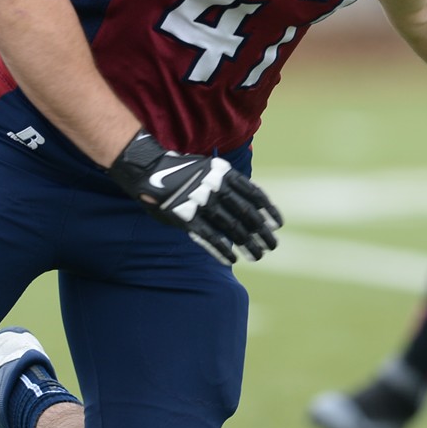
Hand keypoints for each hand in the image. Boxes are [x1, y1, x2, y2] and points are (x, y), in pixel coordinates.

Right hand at [108, 132, 282, 265]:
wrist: (149, 167)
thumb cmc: (180, 170)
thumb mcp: (208, 169)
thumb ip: (226, 184)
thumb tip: (245, 203)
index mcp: (224, 174)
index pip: (254, 194)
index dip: (268, 211)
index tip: (277, 224)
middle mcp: (217, 188)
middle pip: (247, 215)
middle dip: (262, 232)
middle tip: (272, 246)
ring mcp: (202, 204)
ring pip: (232, 228)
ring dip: (247, 244)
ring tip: (258, 256)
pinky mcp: (187, 218)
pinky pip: (210, 237)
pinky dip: (222, 250)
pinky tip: (232, 260)